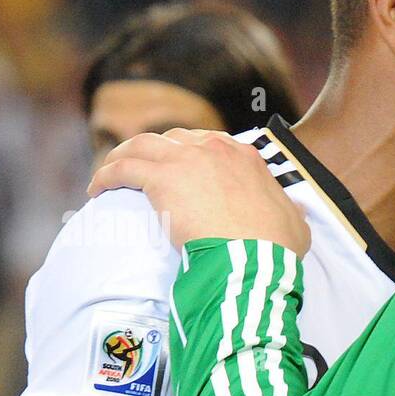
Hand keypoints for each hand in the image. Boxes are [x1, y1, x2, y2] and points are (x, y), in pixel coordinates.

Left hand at [88, 129, 310, 257]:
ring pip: (142, 145)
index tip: (181, 170)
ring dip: (123, 156)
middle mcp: (213, 149)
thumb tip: (297, 211)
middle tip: (143, 172)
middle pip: (172, 139)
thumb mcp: (296, 223)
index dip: (191, 155)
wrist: (254, 257)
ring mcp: (185, 160)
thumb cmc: (276, 246)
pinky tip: (97, 189)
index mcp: (244, 157)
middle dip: (156, 152)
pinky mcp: (161, 179)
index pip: (210, 143)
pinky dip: (107, 176)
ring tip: (109, 174)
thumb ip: (291, 211)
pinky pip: (123, 168)